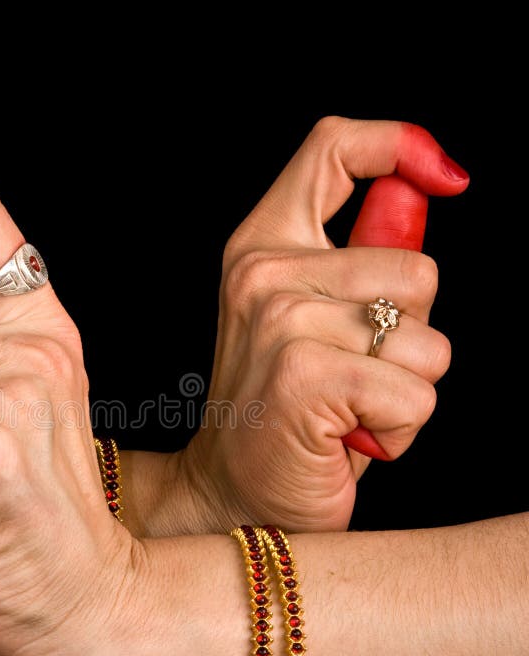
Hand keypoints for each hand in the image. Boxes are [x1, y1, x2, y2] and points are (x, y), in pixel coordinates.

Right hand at [173, 117, 468, 532]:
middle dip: (411, 333)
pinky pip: (414, 394)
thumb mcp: (311, 318)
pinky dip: (399, 429)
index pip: (333, 147)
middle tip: (356, 371)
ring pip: (426, 341)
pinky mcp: (305, 374)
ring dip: (407, 388)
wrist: (233, 489)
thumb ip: (358, 256)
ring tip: (351, 407)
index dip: (400, 143)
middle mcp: (264, 273)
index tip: (444, 180)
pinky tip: (349, 435)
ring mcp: (282, 320)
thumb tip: (425, 191)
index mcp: (261, 245)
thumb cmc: (284, 408)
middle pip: (418, 270)